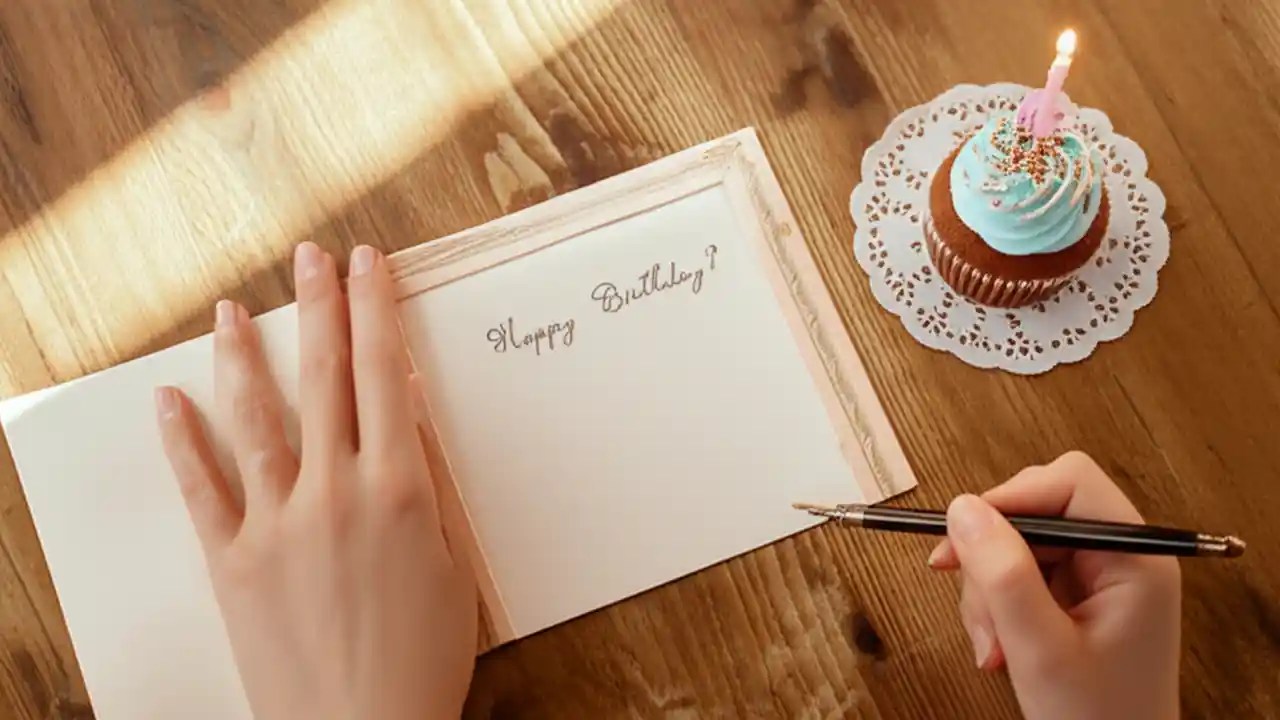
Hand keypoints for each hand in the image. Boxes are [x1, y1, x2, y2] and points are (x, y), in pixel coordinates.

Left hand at [155, 243, 476, 719]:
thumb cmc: (424, 659)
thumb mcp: (451, 562)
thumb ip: (425, 483)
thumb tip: (404, 414)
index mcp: (400, 490)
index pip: (386, 375)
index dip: (377, 312)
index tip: (370, 265)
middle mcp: (335, 493)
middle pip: (326, 380)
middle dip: (320, 309)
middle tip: (311, 257)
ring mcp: (276, 525)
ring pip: (258, 421)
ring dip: (246, 358)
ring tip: (234, 311)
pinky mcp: (233, 563)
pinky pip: (203, 490)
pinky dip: (184, 442)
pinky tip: (171, 400)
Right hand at [929, 452, 1180, 719]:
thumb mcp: (1040, 650)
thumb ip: (1004, 576)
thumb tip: (963, 509)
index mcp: (1136, 560)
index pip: (1070, 482)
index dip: (1012, 496)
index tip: (964, 531)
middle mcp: (1122, 559)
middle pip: (1038, 510)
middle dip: (994, 554)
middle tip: (966, 591)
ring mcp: (1099, 578)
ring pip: (1019, 543)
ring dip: (989, 590)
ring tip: (993, 645)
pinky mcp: (1077, 598)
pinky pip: (1020, 574)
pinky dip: (997, 606)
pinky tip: (1000, 646)